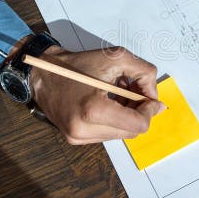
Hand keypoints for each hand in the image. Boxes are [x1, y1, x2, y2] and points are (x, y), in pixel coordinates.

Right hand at [29, 46, 163, 144]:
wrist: (43, 73)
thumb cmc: (78, 64)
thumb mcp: (116, 58)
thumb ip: (144, 73)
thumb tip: (155, 99)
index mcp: (93, 111)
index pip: (137, 124)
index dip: (149, 111)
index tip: (150, 98)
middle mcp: (84, 130)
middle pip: (131, 132)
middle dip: (139, 113)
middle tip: (137, 93)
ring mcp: (78, 138)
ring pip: (120, 135)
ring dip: (127, 117)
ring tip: (121, 96)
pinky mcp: (74, 139)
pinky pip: (106, 134)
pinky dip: (113, 121)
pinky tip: (109, 104)